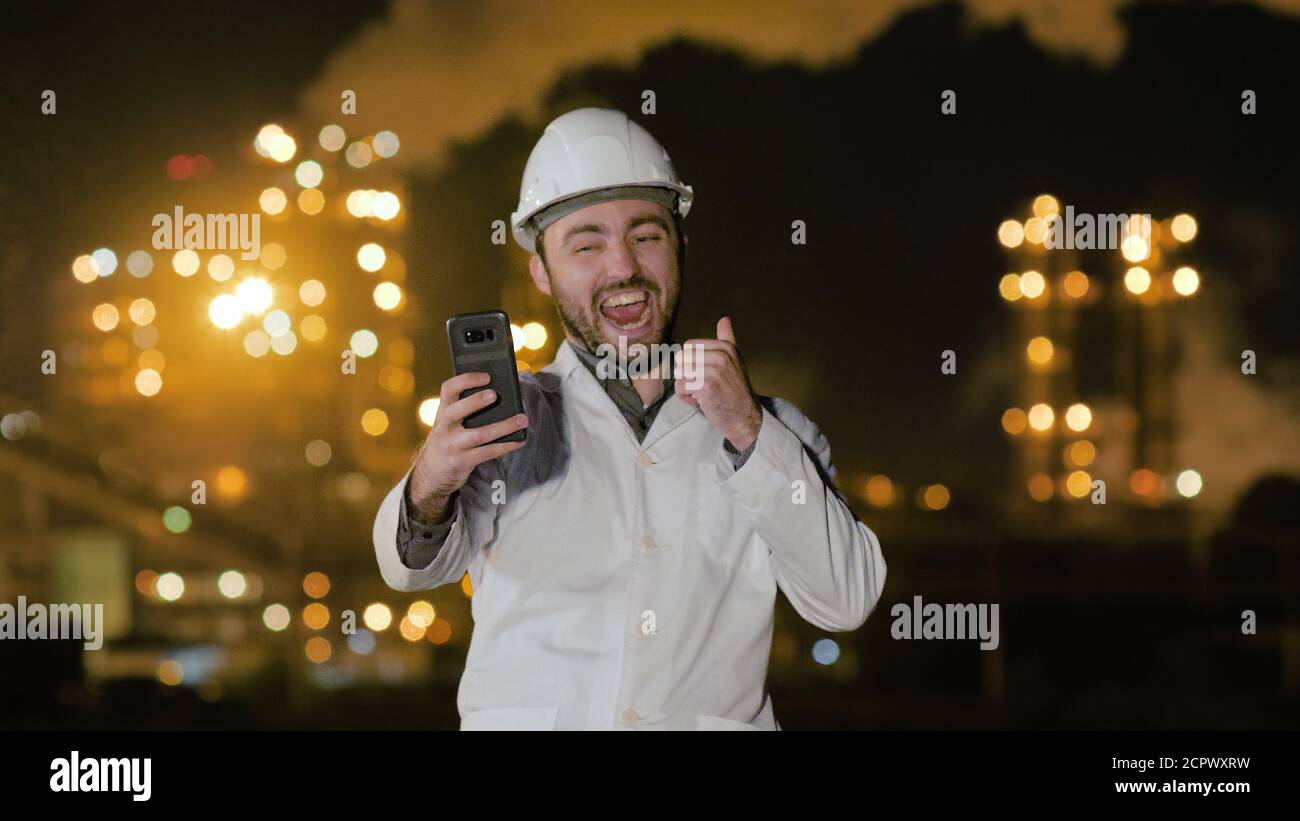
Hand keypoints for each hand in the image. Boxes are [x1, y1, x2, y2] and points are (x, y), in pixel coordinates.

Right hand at [408, 372, 528, 522]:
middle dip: (475, 401)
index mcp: (443, 411)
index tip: (486, 376)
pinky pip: (488, 452)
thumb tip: (501, 398)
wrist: (430, 474)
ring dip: (504, 426)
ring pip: (479, 434)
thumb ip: (465, 411)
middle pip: (457, 410)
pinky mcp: (462, 462)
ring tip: (522, 419)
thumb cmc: (448, 441)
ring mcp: (452, 445)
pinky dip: (506, 446)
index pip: (448, 389)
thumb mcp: (449, 424)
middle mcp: (444, 427)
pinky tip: (520, 440)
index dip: (466, 380)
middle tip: (495, 394)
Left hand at [675, 317, 762, 451]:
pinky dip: (686, 397)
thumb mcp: (735, 360)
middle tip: (701, 385)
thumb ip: (727, 339)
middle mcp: (721, 356)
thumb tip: (724, 319)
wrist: (745, 417)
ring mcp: (715, 371)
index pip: (689, 346)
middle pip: (682, 358)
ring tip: (700, 393)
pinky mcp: (707, 386)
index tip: (703, 373)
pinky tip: (700, 401)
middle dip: (686, 374)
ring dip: (685, 386)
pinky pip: (681, 386)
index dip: (690, 362)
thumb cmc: (736, 390)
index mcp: (726, 347)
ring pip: (680, 372)